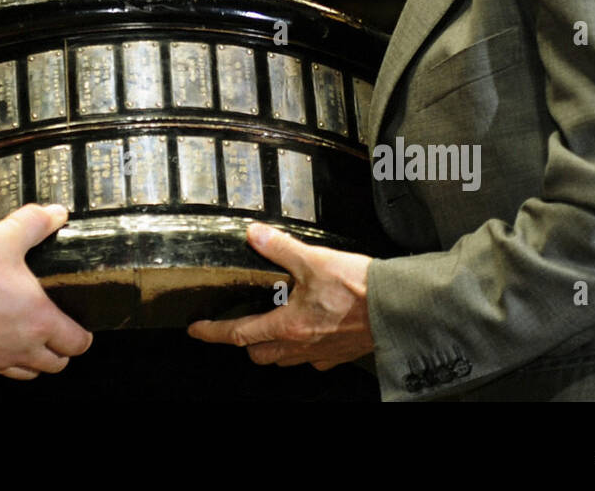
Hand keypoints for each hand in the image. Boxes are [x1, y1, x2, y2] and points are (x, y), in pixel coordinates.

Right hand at [0, 203, 92, 383]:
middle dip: (58, 352)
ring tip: (23, 341)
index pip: (76, 343)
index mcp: (38, 321)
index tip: (80, 329)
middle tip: (55, 335)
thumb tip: (55, 213)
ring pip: (21, 375)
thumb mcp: (2, 238)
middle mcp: (17, 349)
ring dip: (28, 362)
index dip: (82, 336)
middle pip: (52, 365)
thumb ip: (33, 223)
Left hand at [188, 222, 372, 368]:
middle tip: (236, 325)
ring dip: (271, 347)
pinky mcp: (340, 354)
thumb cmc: (359, 289)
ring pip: (284, 359)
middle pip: (259, 354)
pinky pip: (313, 359)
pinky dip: (302, 348)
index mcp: (287, 325)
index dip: (213, 332)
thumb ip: (280, 248)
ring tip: (269, 326)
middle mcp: (301, 345)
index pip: (238, 334)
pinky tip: (308, 332)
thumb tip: (255, 235)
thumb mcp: (314, 260)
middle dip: (243, 342)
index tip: (197, 330)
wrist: (398, 309)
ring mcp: (321, 353)